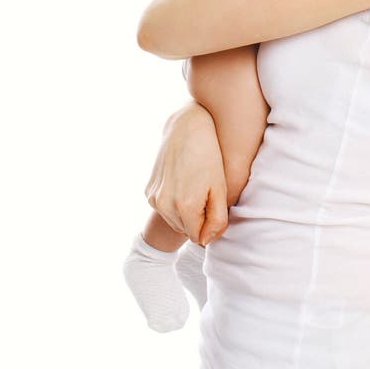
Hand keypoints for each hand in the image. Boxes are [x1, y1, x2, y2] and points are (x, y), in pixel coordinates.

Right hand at [144, 101, 228, 246]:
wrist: (186, 128)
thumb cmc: (209, 156)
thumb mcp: (221, 188)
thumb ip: (217, 219)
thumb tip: (206, 240)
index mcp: (185, 206)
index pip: (198, 236)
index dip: (209, 225)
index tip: (214, 206)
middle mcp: (164, 204)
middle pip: (185, 230)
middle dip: (197, 219)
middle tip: (206, 193)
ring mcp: (153, 197)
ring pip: (173, 220)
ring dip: (185, 212)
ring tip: (195, 186)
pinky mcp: (148, 191)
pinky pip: (164, 208)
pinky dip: (174, 202)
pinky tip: (183, 183)